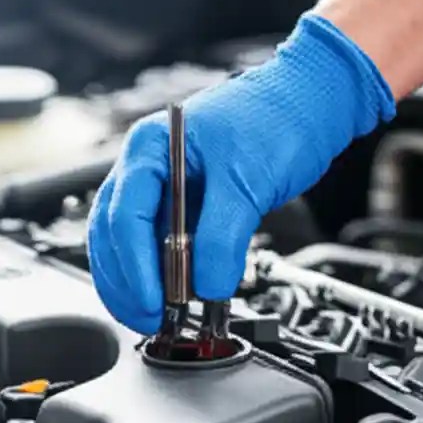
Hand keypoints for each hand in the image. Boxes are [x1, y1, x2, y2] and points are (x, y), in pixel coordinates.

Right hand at [87, 13, 396, 333]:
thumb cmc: (277, 118)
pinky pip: (156, 245)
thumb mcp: (247, 181)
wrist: (310, 103)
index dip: (135, 265)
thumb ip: (223, 237)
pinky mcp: (180, 207)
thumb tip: (208, 287)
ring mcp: (160, 188)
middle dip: (126, 282)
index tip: (155, 300)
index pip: (125, 216)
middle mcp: (145, 167)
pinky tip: (172, 296)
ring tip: (156, 316)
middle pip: (112, 235)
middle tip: (149, 318)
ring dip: (136, 283)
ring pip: (125, 244)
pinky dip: (160, 274)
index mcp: (150, 148)